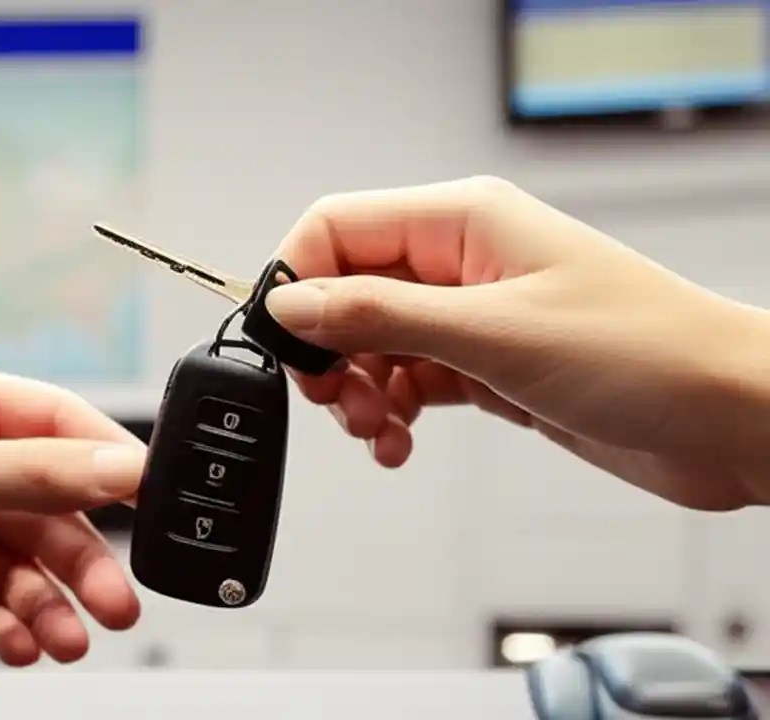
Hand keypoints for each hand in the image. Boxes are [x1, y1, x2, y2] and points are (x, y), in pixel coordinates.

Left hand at [0, 361, 146, 664]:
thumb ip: (31, 475)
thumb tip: (122, 465)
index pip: (63, 427)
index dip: (111, 466)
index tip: (153, 508)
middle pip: (51, 510)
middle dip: (82, 561)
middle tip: (114, 606)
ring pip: (22, 566)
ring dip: (48, 603)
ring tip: (65, 641)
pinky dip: (5, 627)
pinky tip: (17, 645)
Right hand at [264, 176, 769, 510]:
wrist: (730, 419)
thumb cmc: (647, 354)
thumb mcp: (493, 332)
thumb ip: (380, 315)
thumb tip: (294, 303)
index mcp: (463, 222)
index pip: (338, 227)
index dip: (299, 282)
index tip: (289, 344)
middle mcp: (462, 263)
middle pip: (346, 292)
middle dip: (329, 351)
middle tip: (339, 399)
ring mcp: (473, 316)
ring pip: (371, 344)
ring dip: (358, 392)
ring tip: (379, 429)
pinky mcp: (487, 366)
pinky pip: (407, 382)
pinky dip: (390, 414)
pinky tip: (399, 441)